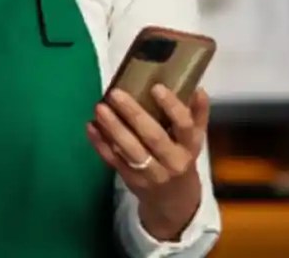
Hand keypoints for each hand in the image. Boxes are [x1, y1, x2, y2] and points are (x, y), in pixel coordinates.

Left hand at [87, 86, 209, 241]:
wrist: (174, 201)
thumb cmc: (181, 158)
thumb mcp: (194, 139)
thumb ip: (197, 115)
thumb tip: (198, 88)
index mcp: (189, 147)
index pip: (184, 125)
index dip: (172, 106)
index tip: (156, 87)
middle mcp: (172, 161)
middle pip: (153, 136)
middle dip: (133, 114)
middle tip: (115, 93)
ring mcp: (151, 173)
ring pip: (130, 150)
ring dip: (113, 128)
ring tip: (100, 108)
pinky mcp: (131, 180)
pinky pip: (114, 161)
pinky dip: (100, 144)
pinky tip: (90, 126)